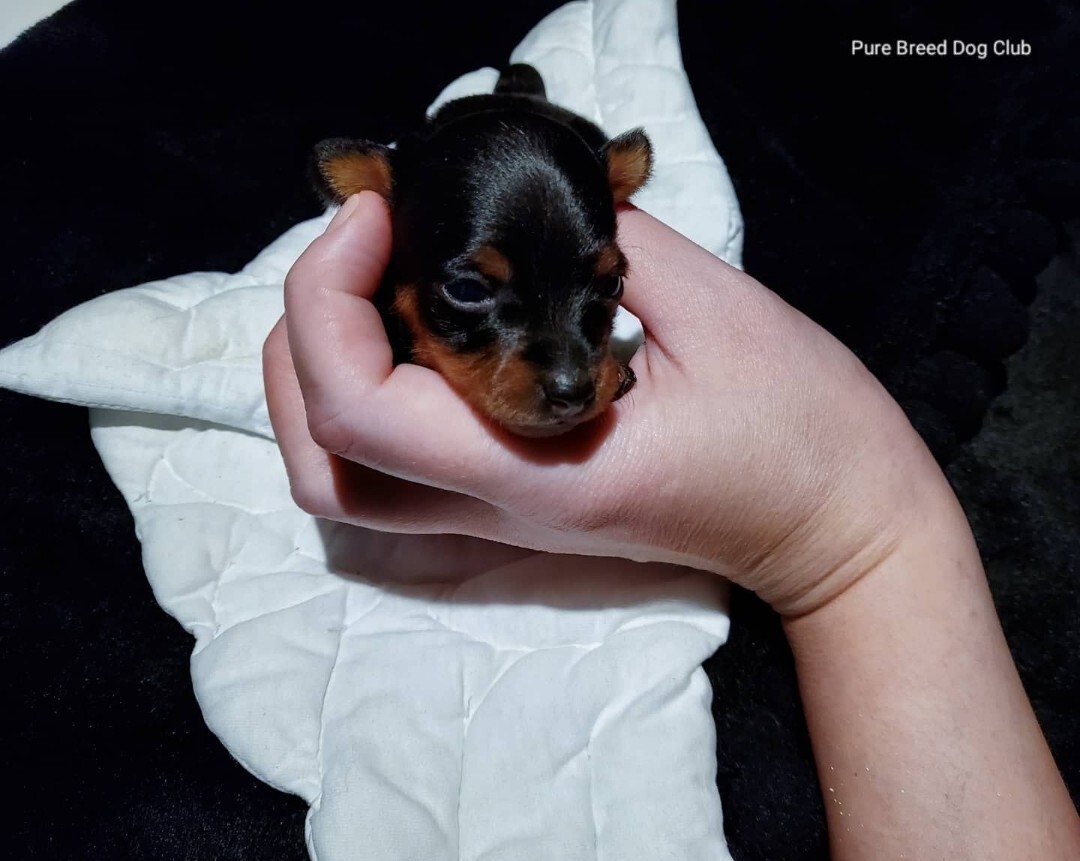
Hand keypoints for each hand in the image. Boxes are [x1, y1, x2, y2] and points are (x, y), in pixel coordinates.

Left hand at [263, 192, 947, 616]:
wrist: (835, 527)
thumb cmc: (801, 429)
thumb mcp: (716, 310)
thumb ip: (602, 245)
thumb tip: (525, 195)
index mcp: (545, 467)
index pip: (363, 412)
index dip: (329, 297)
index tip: (376, 212)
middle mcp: (503, 507)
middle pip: (321, 462)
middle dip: (298, 336)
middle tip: (353, 242)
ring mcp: (503, 517)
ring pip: (341, 483)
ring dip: (314, 377)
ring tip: (360, 283)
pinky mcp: (515, 504)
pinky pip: (390, 471)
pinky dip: (361, 397)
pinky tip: (409, 330)